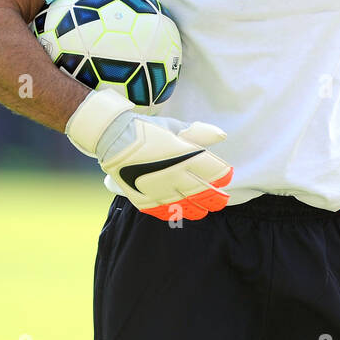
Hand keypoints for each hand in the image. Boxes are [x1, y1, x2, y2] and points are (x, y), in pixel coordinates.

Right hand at [66, 89, 232, 220]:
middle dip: (216, 197)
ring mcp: (159, 190)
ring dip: (198, 208)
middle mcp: (175, 176)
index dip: (222, 175)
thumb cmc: (147, 129)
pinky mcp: (144, 199)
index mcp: (186, 156)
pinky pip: (163, 212)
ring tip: (204, 210)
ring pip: (186, 206)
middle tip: (222, 199)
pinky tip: (180, 212)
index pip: (214, 171)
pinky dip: (174, 213)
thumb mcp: (175, 126)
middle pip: (204, 192)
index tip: (227, 176)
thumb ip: (200, 133)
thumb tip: (222, 135)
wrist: (113, 137)